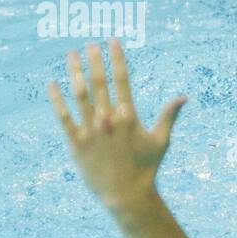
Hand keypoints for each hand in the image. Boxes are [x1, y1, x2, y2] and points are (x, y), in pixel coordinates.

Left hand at [47, 39, 185, 214]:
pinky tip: (52, 83)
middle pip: (99, 83)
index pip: (122, 80)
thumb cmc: (146, 168)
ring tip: (71, 55)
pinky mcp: (76, 144)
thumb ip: (169, 116)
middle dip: (94, 60)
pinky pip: (63, 117)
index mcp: (129, 117)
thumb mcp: (161, 141)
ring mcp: (91, 131)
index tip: (112, 41)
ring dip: (75, 73)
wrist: (126, 196)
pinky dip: (57, 100)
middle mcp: (109, 121)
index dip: (117, 58)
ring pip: (80, 96)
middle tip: (89, 42)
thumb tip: (184, 97)